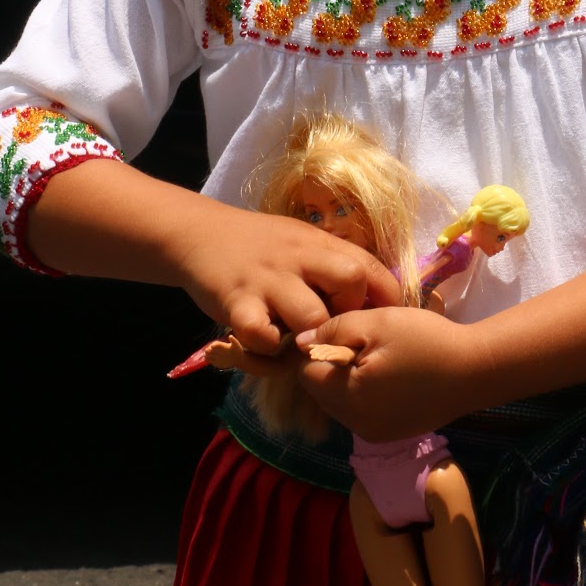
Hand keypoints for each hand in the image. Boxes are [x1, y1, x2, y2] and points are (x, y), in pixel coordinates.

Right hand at [171, 206, 400, 360]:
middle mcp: (300, 259)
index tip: (378, 324)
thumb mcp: (303, 244)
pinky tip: (262, 344)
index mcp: (322, 245)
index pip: (374, 269)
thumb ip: (333, 267)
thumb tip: (376, 301)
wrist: (198, 234)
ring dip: (309, 342)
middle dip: (349, 314)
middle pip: (351, 281)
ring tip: (295, 347)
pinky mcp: (236, 303)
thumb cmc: (261, 246)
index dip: (386, 301)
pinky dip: (267, 351)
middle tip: (330, 330)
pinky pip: (263, 337)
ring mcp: (269, 280)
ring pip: (312, 318)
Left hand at [294, 306, 482, 440]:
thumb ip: (334, 330)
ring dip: (346, 382)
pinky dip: (364, 396)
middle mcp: (355, 423)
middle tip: (364, 344)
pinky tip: (390, 378)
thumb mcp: (377, 322)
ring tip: (379, 360)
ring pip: (338, 404)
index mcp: (349, 395)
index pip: (306, 373)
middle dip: (331, 367)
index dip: (319, 348)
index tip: (346, 333)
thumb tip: (300, 342)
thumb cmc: (425, 340)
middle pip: (320, 392)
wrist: (475, 370)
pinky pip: (359, 413)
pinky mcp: (389, 434)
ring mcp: (374, 433)